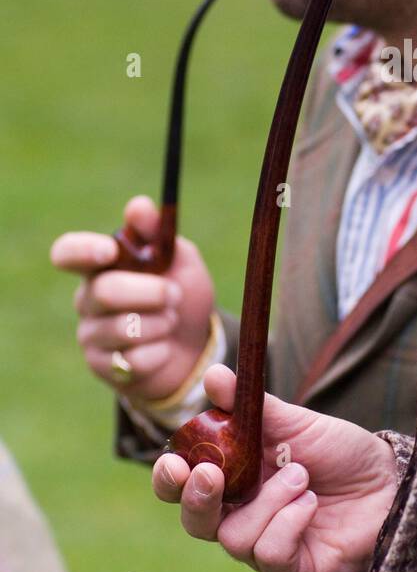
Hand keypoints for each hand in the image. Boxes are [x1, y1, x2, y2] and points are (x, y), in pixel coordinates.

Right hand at [50, 194, 214, 401]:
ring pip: (124, 328)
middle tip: (176, 295)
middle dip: (151, 293)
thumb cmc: (182, 295)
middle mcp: (87, 297)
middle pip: (105, 291)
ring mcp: (90, 333)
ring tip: (171, 322)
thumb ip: (159, 233)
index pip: (67, 252)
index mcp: (100, 266)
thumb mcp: (181, 259)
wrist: (194, 345)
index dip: (82, 250)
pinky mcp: (101, 366)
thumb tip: (138, 205)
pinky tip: (162, 350)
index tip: (109, 251)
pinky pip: (132, 359)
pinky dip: (160, 352)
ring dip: (161, 324)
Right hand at [152, 364, 398, 571]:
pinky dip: (288, 522)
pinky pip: (270, 554)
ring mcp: (267, 545)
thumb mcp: (296, 423)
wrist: (391, 479)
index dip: (170, 480)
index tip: (174, 459)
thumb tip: (212, 374)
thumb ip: (251, 406)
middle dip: (195, 500)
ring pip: (235, 537)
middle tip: (210, 474)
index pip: (184, 487)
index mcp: (235, 479)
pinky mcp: (294, 569)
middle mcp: (244, 516)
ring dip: (269, 501)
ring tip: (302, 475)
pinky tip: (311, 503)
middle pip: (195, 523)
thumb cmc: (341, 452)